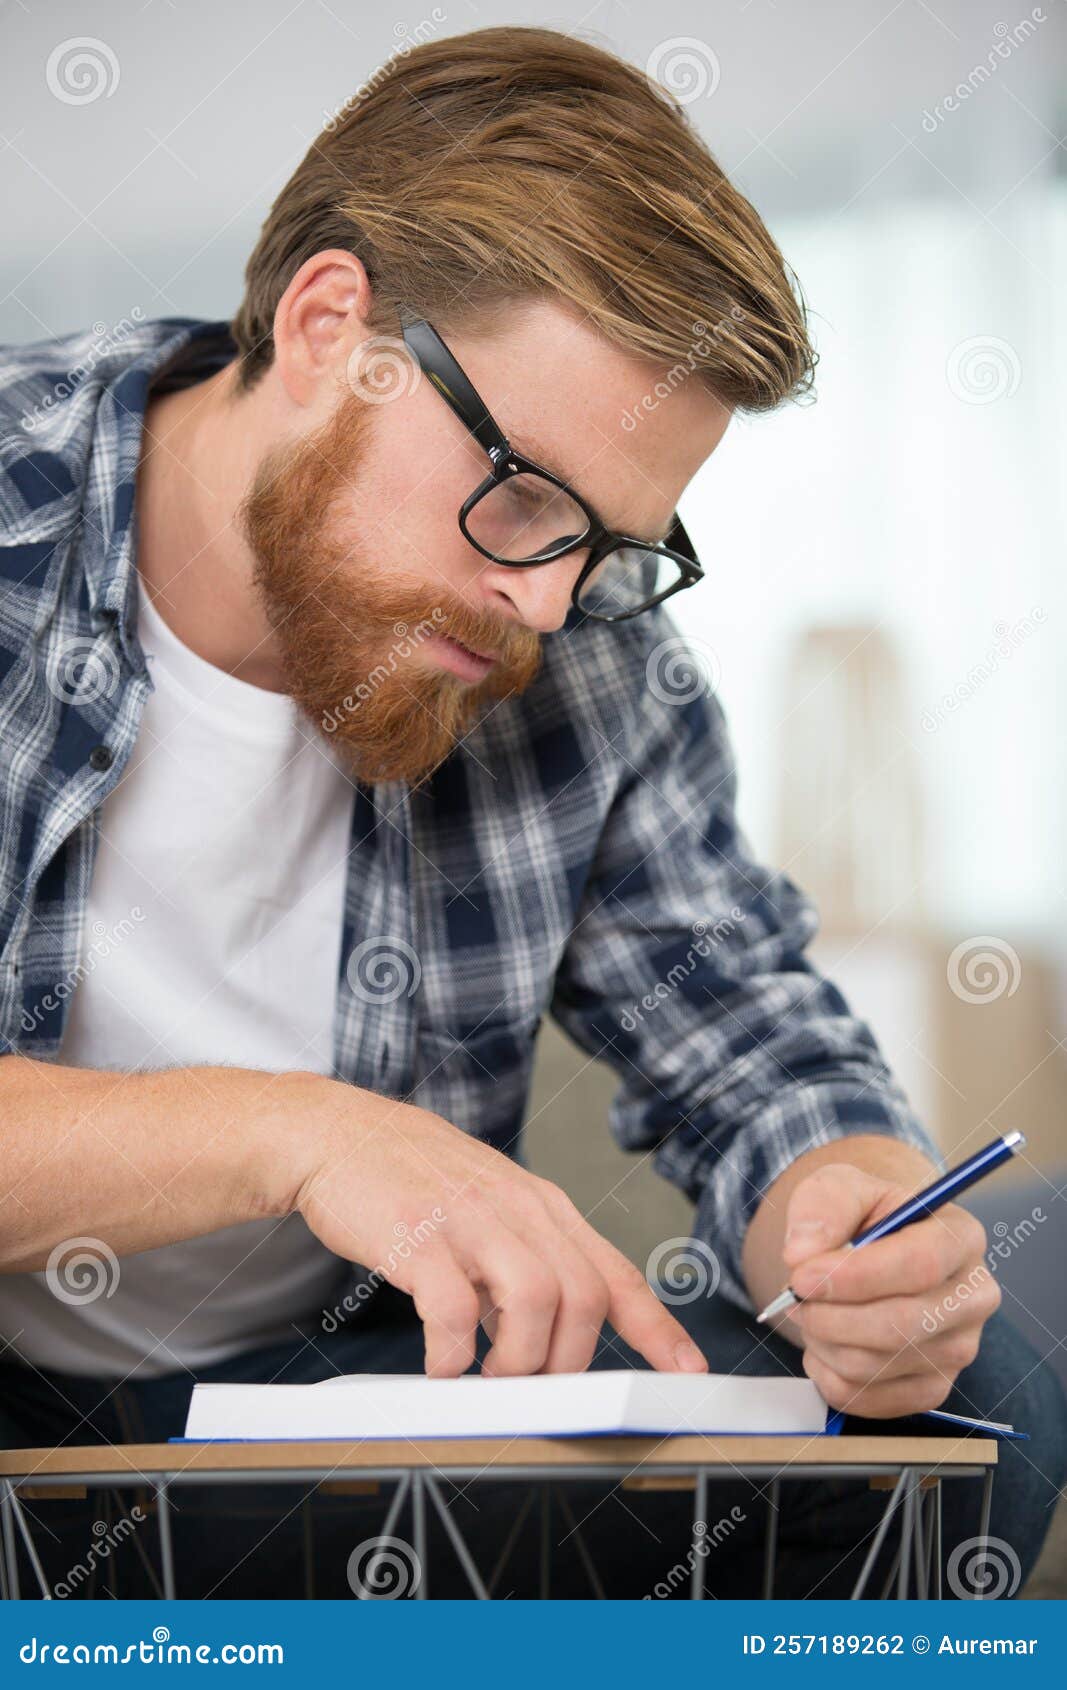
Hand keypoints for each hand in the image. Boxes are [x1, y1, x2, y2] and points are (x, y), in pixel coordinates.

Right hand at [286, 1074, 707, 1378]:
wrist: (340, 1134)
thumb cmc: (415, 1179)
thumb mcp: (490, 1210)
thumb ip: (524, 1266)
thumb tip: (549, 1343)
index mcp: (542, 1208)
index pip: (616, 1273)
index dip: (658, 1328)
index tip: (687, 1373)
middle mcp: (517, 1209)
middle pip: (584, 1297)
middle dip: (567, 1361)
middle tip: (532, 1386)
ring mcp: (469, 1219)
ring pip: (536, 1302)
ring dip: (519, 1361)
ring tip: (487, 1375)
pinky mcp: (417, 1235)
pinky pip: (455, 1309)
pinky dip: (455, 1353)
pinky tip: (441, 1362)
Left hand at [778, 1162, 999, 1417]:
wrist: (872, 1251)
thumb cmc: (862, 1217)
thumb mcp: (841, 1186)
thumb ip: (823, 1206)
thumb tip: (803, 1253)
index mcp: (961, 1238)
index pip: (919, 1265)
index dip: (855, 1277)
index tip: (802, 1276)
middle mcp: (973, 1297)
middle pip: (900, 1325)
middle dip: (830, 1316)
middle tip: (795, 1297)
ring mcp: (959, 1349)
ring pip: (876, 1366)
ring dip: (824, 1341)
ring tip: (812, 1312)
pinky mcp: (933, 1388)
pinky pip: (867, 1399)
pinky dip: (828, 1374)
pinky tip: (825, 1342)